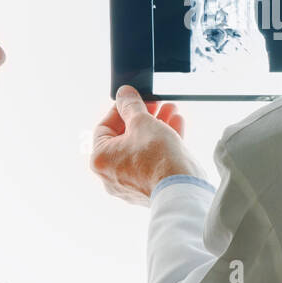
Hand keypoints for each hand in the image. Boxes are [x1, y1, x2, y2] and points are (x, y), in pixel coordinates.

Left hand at [90, 85, 208, 205]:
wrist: (181, 189)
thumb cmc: (157, 157)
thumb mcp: (142, 121)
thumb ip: (130, 105)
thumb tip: (124, 94)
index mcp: (100, 159)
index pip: (104, 126)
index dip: (120, 109)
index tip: (134, 99)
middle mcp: (111, 175)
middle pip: (125, 137)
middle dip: (144, 116)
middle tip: (155, 103)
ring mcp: (130, 184)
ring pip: (141, 148)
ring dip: (156, 127)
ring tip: (171, 111)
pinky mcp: (150, 187)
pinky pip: (152, 161)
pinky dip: (162, 143)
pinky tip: (177, 125)